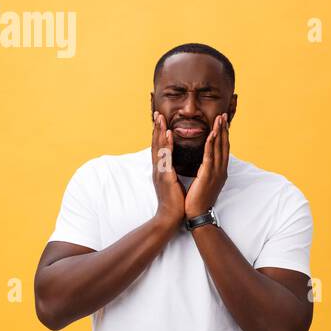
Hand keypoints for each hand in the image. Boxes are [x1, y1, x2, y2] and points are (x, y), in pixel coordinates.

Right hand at [151, 111, 185, 228]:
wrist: (171, 217)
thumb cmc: (175, 201)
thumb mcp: (173, 183)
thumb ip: (171, 172)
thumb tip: (173, 165)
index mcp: (161, 169)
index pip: (159, 148)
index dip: (159, 133)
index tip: (160, 120)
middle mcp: (158, 168)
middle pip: (155, 144)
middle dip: (156, 128)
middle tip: (157, 112)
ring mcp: (160, 172)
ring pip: (158, 148)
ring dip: (159, 132)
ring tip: (160, 118)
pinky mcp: (165, 176)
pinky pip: (166, 158)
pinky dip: (166, 145)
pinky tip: (168, 135)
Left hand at [185, 112, 229, 218]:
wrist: (197, 214)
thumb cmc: (198, 200)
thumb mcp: (205, 182)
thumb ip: (207, 171)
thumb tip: (206, 163)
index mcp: (220, 171)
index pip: (223, 149)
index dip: (223, 135)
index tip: (222, 123)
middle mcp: (221, 170)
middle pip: (224, 145)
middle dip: (224, 130)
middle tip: (223, 116)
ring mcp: (216, 172)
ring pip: (219, 148)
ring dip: (220, 132)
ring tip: (219, 119)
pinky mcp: (208, 175)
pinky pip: (210, 156)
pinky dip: (211, 144)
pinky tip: (212, 134)